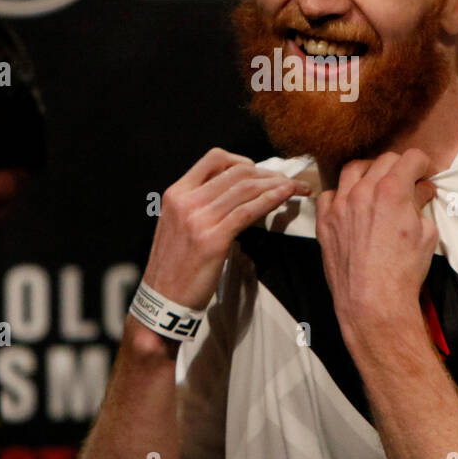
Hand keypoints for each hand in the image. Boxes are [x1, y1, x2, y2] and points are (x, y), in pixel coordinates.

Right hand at [143, 148, 309, 308]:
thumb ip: (200, 204)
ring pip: (246, 188)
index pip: (214, 159)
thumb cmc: (174, 266)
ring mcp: (198, 220)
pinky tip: (286, 197)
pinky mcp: (213, 240)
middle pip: (236, 172)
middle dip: (268, 173)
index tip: (260, 172)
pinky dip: (271, 200)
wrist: (162, 299)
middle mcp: (186, 201)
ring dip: (276, 184)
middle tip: (286, 181)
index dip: (243, 160)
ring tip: (295, 187)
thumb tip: (235, 192)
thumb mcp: (178, 224)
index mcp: (176, 194)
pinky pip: (248, 211)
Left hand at [315, 150, 439, 343]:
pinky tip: (351, 204)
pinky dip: (342, 194)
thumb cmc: (403, 272)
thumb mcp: (426, 234)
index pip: (410, 158)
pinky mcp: (325, 221)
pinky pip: (329, 195)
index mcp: (392, 190)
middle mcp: (363, 191)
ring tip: (377, 185)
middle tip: (407, 181)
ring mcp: (340, 205)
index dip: (423, 163)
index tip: (425, 172)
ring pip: (353, 170)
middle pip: (384, 160)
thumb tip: (422, 191)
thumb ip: (420, 205)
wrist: (373, 301)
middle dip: (400, 167)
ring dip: (369, 172)